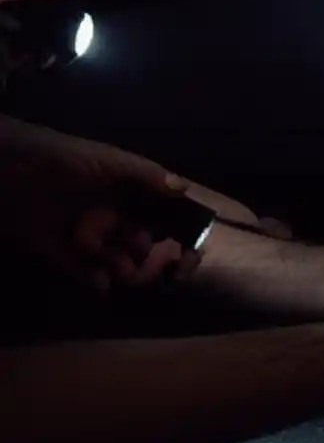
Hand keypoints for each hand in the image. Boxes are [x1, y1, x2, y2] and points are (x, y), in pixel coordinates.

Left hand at [0, 116, 196, 290]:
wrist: (2, 170)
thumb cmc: (58, 159)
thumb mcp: (105, 160)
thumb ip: (144, 174)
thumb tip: (184, 188)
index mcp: (118, 187)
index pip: (152, 208)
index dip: (170, 226)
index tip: (185, 245)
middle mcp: (103, 208)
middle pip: (135, 236)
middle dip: (145, 251)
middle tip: (149, 262)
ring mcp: (78, 230)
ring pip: (110, 254)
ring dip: (120, 265)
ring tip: (124, 274)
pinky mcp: (53, 247)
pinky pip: (78, 268)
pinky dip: (91, 278)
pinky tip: (101, 283)